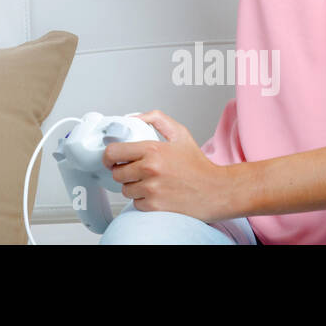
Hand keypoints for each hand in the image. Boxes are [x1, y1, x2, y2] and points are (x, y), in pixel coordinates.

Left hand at [103, 110, 237, 222]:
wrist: (217, 191)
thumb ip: (156, 119)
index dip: (108, 157)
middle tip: (136, 171)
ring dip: (133, 187)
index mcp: (152, 150)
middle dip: (123, 172)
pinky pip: (136, 203)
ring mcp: (151, 189)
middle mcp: (150, 169)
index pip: (113, 152)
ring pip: (125, 189)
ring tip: (150, 182)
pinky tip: (156, 194)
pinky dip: (143, 200)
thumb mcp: (180, 133)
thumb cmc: (198, 165)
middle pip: (116, 173)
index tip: (110, 159)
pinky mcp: (155, 207)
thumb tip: (133, 118)